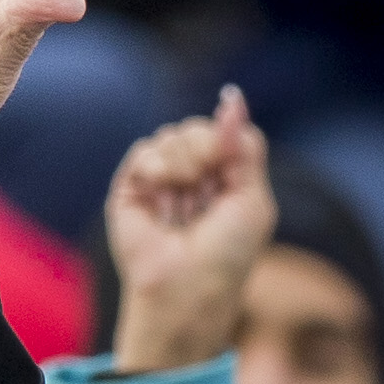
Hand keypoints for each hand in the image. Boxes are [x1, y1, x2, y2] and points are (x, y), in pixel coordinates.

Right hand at [107, 86, 276, 373]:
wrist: (188, 288)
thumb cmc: (228, 254)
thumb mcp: (253, 197)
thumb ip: (245, 146)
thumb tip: (232, 96)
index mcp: (225, 178)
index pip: (225, 131)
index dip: (226, 144)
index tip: (226, 175)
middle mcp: (192, 176)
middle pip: (198, 128)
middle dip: (206, 155)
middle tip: (205, 195)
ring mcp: (161, 180)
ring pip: (172, 134)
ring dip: (184, 169)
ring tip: (184, 210)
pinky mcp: (131, 188)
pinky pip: (146, 150)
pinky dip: (158, 170)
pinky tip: (163, 198)